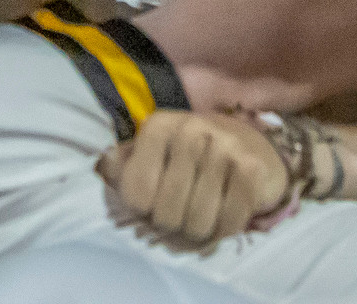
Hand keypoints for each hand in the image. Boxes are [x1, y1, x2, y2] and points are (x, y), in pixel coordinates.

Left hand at [97, 111, 288, 246]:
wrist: (252, 147)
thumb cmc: (191, 159)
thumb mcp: (153, 156)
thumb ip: (123, 165)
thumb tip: (104, 164)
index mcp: (160, 125)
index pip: (136, 193)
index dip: (144, 211)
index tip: (155, 203)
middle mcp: (191, 128)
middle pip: (166, 213)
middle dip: (174, 225)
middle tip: (182, 213)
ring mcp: (225, 146)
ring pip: (197, 222)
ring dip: (200, 230)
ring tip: (202, 216)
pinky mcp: (252, 168)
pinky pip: (230, 222)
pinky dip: (225, 230)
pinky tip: (225, 215)